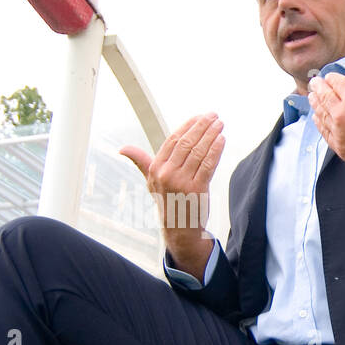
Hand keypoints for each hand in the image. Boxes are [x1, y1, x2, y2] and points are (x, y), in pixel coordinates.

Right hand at [120, 113, 223, 272]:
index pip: (172, 140)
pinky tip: (222, 139)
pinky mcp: (197, 189)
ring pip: (199, 152)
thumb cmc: (167, 200)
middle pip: (186, 143)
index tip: (199, 116)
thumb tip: (122, 149)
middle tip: (214, 115)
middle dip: (202, 126)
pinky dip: (216, 150)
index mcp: (156, 169)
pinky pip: (208, 164)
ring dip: (211, 135)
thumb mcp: (151, 181)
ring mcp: (182, 182)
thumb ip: (141, 161)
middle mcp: (166, 174)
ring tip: (220, 124)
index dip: (187, 126)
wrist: (180, 228)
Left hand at [308, 44, 344, 189]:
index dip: (332, 77)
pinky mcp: (340, 148)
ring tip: (312, 96)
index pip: (335, 82)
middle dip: (318, 88)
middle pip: (324, 97)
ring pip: (320, 114)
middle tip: (314, 82)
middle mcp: (342, 115)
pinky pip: (324, 132)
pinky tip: (317, 117)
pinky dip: (319, 122)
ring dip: (315, 103)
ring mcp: (339, 133)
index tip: (330, 76)